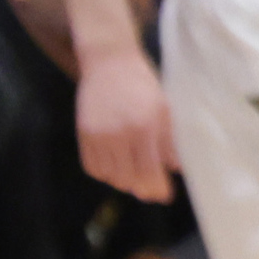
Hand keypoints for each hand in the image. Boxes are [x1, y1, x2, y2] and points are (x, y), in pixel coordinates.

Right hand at [77, 46, 177, 201]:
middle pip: (128, 179)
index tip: (164, 196)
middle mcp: (119, 133)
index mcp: (144, 127)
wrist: (109, 62)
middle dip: (142, 189)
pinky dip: (105, 173)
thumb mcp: (164, 109)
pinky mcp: (83, 133)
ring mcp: (98, 134)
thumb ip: (169, 141)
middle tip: (151, 191)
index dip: (158, 188)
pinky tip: (116, 167)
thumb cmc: (143, 85)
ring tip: (135, 176)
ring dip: (124, 181)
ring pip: (110, 176)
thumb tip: (175, 170)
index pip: (150, 170)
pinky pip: (92, 167)